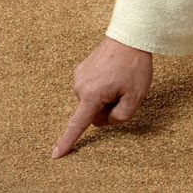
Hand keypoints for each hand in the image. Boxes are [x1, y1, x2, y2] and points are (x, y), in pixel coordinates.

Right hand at [51, 36, 152, 158]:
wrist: (129, 37)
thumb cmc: (134, 67)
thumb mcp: (136, 97)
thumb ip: (121, 117)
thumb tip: (105, 120)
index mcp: (91, 95)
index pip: (77, 124)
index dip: (67, 142)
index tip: (56, 156)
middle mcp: (79, 87)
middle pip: (94, 113)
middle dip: (109, 108)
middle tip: (125, 89)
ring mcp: (79, 77)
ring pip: (94, 101)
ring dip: (108, 96)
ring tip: (121, 78)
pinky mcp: (82, 70)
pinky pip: (93, 89)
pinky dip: (104, 87)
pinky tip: (115, 73)